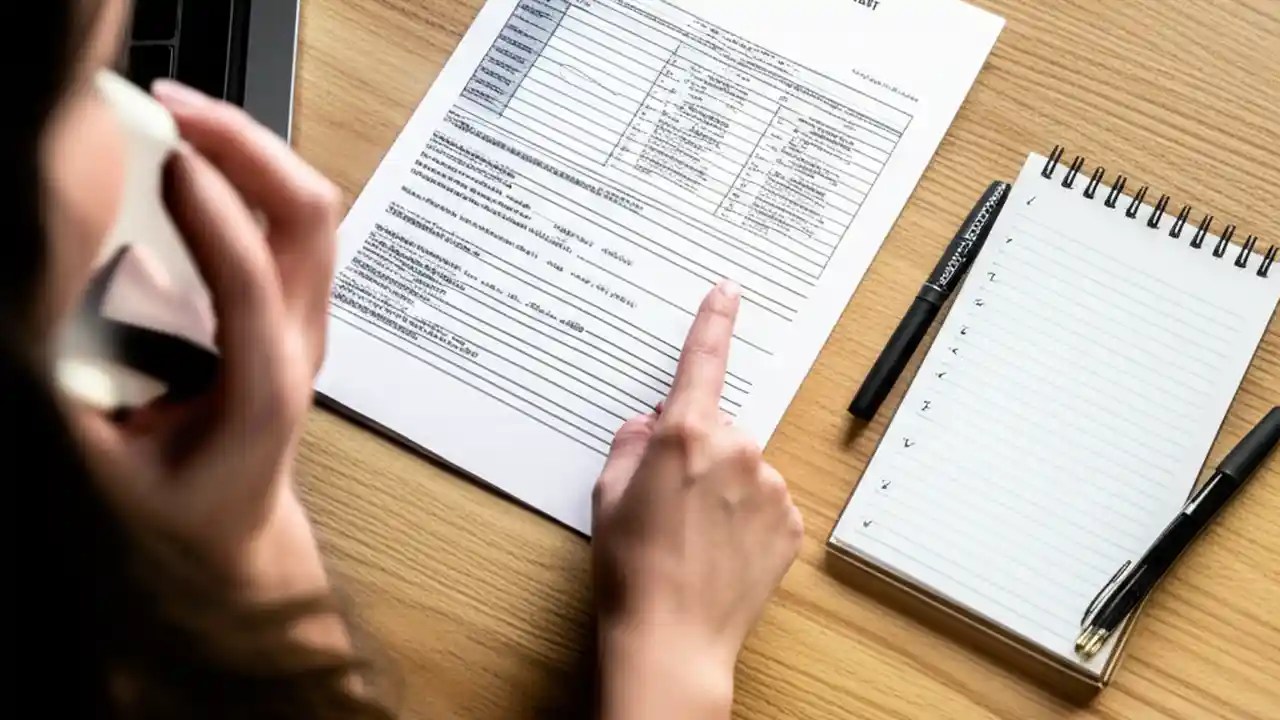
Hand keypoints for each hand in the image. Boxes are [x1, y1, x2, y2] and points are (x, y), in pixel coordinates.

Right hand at [69, 80, 342, 605]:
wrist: (234, 528)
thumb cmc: (181, 503)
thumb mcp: (112, 456)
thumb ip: (84, 379)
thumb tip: (64, 299)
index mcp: (263, 387)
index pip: (251, 278)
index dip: (213, 209)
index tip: (166, 156)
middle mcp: (299, 341)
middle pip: (310, 217)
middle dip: (250, 147)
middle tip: (173, 109)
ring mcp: (305, 320)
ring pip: (308, 211)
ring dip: (253, 151)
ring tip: (180, 118)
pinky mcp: (292, 307)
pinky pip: (287, 222)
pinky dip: (248, 174)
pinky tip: (194, 157)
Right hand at [592, 281, 803, 718]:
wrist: (672, 640)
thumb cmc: (629, 570)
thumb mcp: (608, 498)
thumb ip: (629, 446)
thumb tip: (647, 425)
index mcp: (685, 434)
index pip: (703, 361)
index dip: (714, 321)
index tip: (728, 290)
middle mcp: (737, 449)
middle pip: (720, 431)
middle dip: (699, 454)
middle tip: (669, 504)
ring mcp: (770, 487)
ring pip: (746, 470)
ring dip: (726, 490)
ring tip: (694, 539)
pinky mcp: (791, 523)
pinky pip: (767, 505)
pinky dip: (747, 521)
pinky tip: (721, 553)